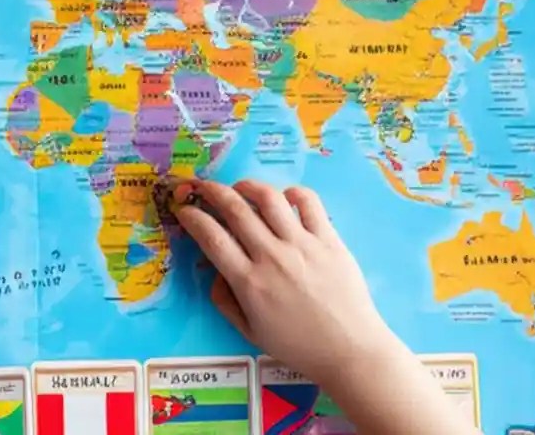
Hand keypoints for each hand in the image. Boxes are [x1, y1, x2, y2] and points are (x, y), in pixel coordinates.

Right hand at [174, 180, 393, 381]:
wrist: (350, 349)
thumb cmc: (298, 345)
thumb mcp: (251, 332)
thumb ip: (225, 301)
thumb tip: (214, 272)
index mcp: (249, 282)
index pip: (212, 238)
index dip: (193, 218)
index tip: (184, 210)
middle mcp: (272, 256)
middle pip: (235, 209)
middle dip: (211, 191)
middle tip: (203, 186)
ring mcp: (302, 244)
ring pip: (269, 198)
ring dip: (247, 185)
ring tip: (240, 187)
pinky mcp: (329, 239)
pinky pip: (308, 202)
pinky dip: (292, 192)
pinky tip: (284, 198)